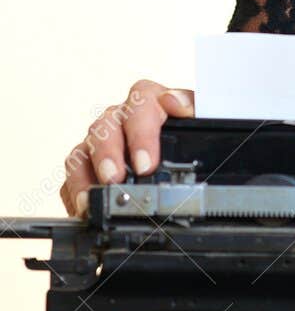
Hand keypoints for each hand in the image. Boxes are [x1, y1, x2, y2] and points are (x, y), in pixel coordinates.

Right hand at [60, 81, 194, 217]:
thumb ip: (197, 111)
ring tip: (93, 201)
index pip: (142, 101)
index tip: (146, 164)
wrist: (184, 167)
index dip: (141, 131)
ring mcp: (101, 143)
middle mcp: (122, 119)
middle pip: (106, 126)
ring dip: (86, 177)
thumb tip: (179, 104)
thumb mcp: (204, 124)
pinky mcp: (87, 167)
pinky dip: (77, 193)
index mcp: (152, 103)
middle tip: (115, 181)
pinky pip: (74, 177)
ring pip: (84, 150)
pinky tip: (84, 209)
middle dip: (108, 155)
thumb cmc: (193, 140)